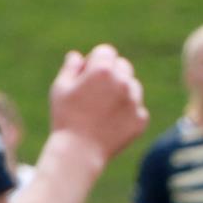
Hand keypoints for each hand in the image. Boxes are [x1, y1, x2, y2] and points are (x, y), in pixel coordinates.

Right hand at [49, 45, 148, 164]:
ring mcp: (135, 102)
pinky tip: (111, 122)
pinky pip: (137, 108)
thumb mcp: (60, 88)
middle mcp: (123, 82)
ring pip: (133, 86)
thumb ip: (71, 68)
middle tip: (96, 90)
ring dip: (121, 91)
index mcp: (103, 70)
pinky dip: (127, 113)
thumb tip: (78, 56)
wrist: (80, 151)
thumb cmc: (65, 117)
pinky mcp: (141, 119)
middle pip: (123, 66)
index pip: (106, 52)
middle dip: (111, 73)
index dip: (95, 60)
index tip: (87, 74)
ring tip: (103, 108)